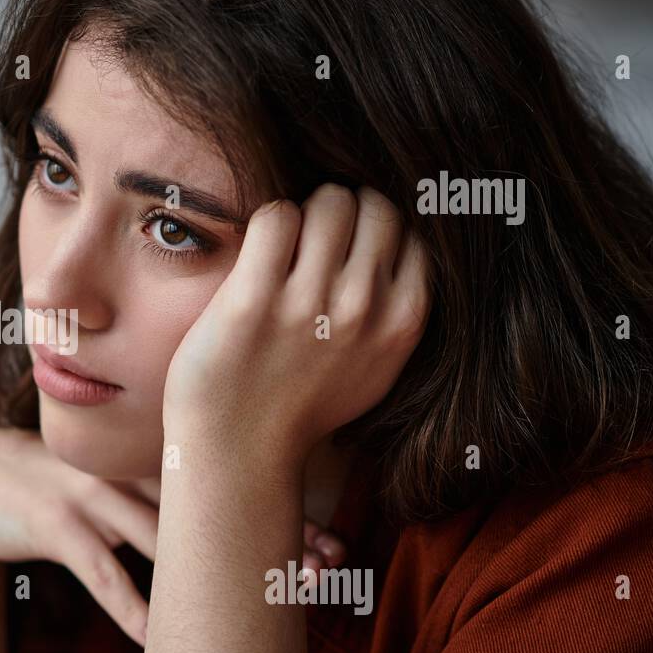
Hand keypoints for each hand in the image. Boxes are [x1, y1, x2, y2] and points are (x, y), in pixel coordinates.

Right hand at [0, 427, 347, 644]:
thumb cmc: (58, 486)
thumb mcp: (113, 478)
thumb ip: (161, 491)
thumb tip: (223, 518)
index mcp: (148, 458)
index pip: (227, 481)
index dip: (279, 512)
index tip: (332, 543)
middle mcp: (128, 472)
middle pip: (209, 506)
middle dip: (267, 538)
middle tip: (323, 570)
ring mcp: (92, 496)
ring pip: (162, 540)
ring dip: (208, 576)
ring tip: (255, 610)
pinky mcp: (56, 526)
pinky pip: (102, 574)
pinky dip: (130, 608)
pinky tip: (157, 640)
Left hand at [163, 184, 429, 471]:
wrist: (240, 450)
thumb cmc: (303, 402)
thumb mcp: (377, 364)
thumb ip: (397, 305)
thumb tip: (405, 233)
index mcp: (404, 321)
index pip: (412, 227)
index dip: (376, 225)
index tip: (349, 245)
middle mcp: (364, 309)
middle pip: (374, 203)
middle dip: (344, 211)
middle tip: (313, 239)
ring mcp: (309, 304)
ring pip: (328, 201)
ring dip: (304, 213)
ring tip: (285, 247)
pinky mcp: (253, 301)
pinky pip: (276, 216)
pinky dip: (268, 222)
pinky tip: (258, 255)